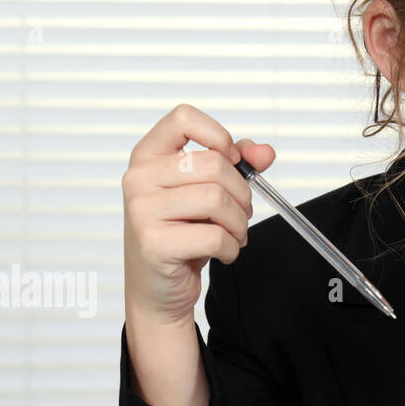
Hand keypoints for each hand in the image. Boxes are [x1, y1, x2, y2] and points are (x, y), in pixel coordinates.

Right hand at [122, 103, 274, 322]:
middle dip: (241, 194)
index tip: (232, 162)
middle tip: (240, 214)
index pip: (183, 118)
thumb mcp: (205, 192)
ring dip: (239, 223)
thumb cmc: (181, 234)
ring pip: (216, 200)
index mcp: (148, 156)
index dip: (218, 137)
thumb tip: (266, 153)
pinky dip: (231, 248)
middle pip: (213, 165)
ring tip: (234, 235)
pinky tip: (223, 252)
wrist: (159, 287)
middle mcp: (139, 178)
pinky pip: (215, 236)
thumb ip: (236, 166)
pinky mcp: (154, 243)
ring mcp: (142, 210)